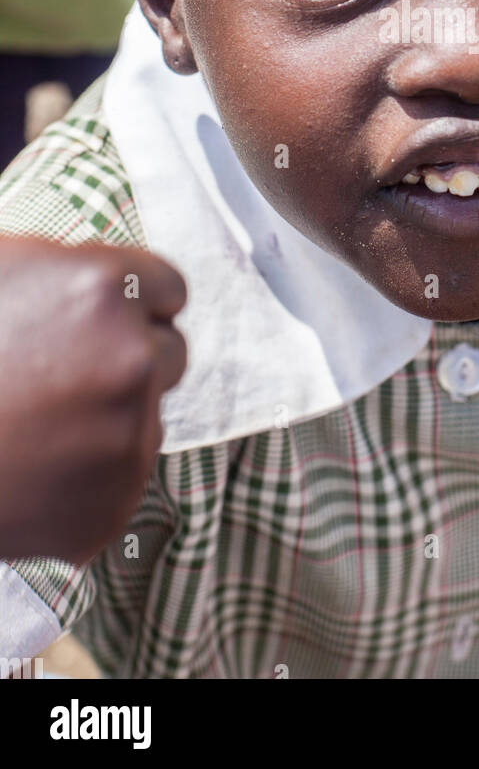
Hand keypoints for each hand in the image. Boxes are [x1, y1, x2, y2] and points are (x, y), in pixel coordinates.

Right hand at [0, 238, 186, 564]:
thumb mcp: (1, 269)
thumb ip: (62, 266)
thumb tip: (98, 272)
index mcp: (104, 289)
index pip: (171, 289)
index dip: (135, 305)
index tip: (104, 322)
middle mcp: (132, 357)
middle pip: (169, 354)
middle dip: (128, 360)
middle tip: (64, 374)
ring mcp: (128, 435)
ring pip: (146, 418)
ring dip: (109, 419)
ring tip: (36, 426)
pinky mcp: (115, 503)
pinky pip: (123, 478)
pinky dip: (90, 477)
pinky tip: (35, 468)